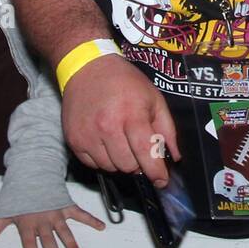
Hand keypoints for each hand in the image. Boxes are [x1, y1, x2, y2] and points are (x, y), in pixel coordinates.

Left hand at [0, 203, 104, 247]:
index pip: (30, 246)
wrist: (31, 172)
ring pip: (65, 231)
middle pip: (50, 242)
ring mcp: (55, 212)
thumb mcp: (3, 213)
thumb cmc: (17, 195)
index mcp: (27, 224)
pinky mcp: (66, 205)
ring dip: (72, 244)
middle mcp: (42, 220)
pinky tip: (101, 227)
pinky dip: (91, 220)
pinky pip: (80, 213)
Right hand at [61, 54, 180, 186]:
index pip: (146, 154)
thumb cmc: (124, 81)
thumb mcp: (153, 98)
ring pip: (111, 168)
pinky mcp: (74, 140)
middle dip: (138, 162)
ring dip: (120, 161)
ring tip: (120, 140)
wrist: (88, 68)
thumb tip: (174, 157)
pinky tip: (105, 141)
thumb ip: (167, 129)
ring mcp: (88, 135)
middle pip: (128, 166)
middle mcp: (107, 127)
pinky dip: (102, 158)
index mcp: (131, 114)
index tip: (161, 180)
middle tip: (138, 148)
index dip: (156, 172)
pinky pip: (93, 164)